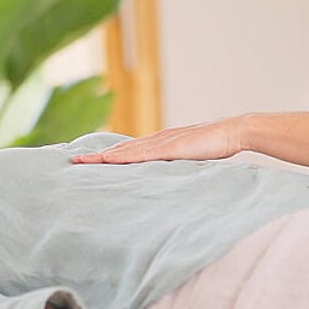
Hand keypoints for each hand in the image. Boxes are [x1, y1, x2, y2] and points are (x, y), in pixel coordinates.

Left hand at [71, 118, 245, 164]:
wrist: (235, 131)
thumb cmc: (220, 145)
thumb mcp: (195, 158)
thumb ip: (182, 165)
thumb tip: (175, 178)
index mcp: (163, 142)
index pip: (130, 150)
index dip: (110, 155)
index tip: (92, 161)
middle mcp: (158, 139)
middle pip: (121, 148)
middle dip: (97, 155)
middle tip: (74, 160)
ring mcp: (162, 142)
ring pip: (125, 150)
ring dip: (102, 156)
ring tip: (82, 161)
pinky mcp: (170, 147)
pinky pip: (141, 154)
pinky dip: (122, 157)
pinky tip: (107, 160)